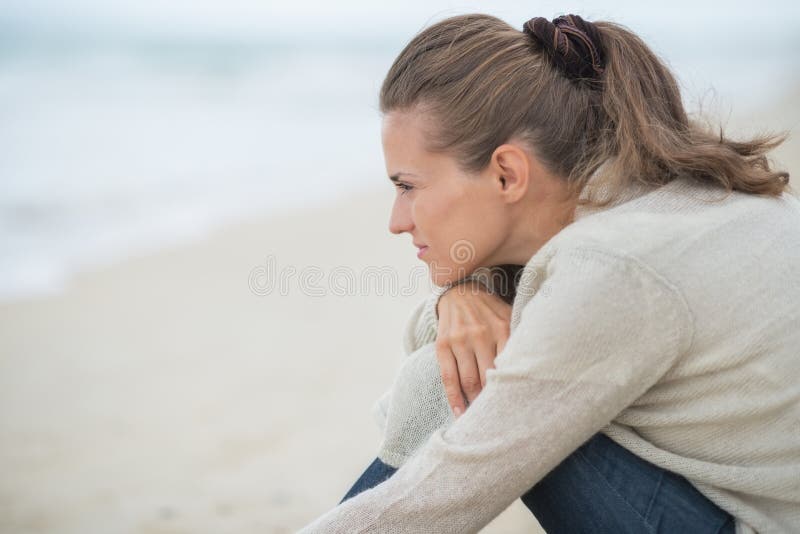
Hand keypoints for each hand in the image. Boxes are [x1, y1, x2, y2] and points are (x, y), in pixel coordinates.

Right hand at [435, 280, 511, 416]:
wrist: (460, 291)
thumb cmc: (491, 312)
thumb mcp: (509, 317)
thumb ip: (521, 339)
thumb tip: (538, 371)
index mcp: (503, 327)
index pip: (510, 366)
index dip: (513, 389)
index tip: (519, 409)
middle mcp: (481, 333)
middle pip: (489, 377)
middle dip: (494, 401)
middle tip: (502, 421)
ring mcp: (460, 339)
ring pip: (469, 381)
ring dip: (474, 404)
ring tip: (481, 421)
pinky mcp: (443, 345)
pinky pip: (448, 377)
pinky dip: (453, 398)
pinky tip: (459, 413)